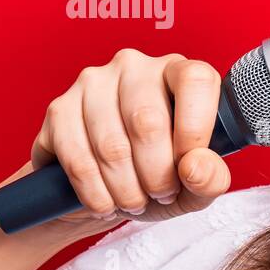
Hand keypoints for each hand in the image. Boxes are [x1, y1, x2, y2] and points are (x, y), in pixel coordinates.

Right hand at [29, 48, 232, 237]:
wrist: (105, 190)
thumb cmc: (160, 176)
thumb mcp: (196, 185)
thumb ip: (211, 178)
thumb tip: (194, 166)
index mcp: (179, 72)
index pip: (196, 80)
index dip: (196, 129)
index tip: (189, 167)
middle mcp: (135, 67)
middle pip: (148, 122)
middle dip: (158, 175)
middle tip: (161, 195)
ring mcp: (93, 83)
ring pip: (112, 146)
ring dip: (126, 190)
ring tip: (135, 202)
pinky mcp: (59, 108)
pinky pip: (78, 159)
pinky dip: (96, 193)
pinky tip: (106, 203)